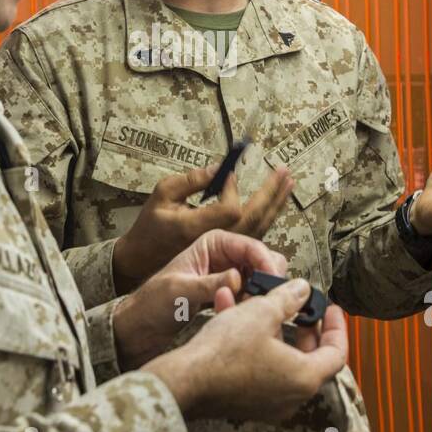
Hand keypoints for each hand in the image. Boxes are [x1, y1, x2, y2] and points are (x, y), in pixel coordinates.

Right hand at [112, 160, 293, 291]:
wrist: (144, 262)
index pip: (232, 210)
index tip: (229, 174)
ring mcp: (224, 253)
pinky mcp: (228, 256)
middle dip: (272, 193)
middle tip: (284, 172)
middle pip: (254, 219)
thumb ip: (191, 180)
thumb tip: (218, 169)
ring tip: (287, 183)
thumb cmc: (151, 227)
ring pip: (259, 228)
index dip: (234, 190)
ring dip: (275, 204)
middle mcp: (216, 244)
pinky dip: (267, 217)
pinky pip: (254, 235)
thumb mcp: (162, 195)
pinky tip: (274, 203)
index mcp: (198, 229)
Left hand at [112, 229, 287, 369]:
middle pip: (263, 261)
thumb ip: (209, 283)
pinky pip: (253, 297)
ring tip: (251, 311)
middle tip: (264, 300)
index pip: (251, 246)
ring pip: (262, 280)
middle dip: (268, 279)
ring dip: (262, 295)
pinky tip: (245, 317)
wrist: (139, 329)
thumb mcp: (180, 290)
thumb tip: (238, 277)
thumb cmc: (151, 304)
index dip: (266, 263)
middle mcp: (224, 256)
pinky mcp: (229, 296)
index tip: (273, 283)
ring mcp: (228, 276)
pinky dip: (254, 306)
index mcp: (212, 243)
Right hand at [143, 278, 347, 422]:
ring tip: (260, 304)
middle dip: (306, 329)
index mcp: (304, 377)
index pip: (337, 353)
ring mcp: (269, 404)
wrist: (185, 381)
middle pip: (311, 359)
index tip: (331, 309)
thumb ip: (288, 298)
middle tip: (301, 308)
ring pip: (282, 362)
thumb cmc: (225, 351)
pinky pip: (261, 370)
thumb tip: (302, 289)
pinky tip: (235, 319)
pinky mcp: (247, 403)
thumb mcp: (261, 312)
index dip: (336, 327)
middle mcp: (292, 397)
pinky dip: (256, 346)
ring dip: (274, 332)